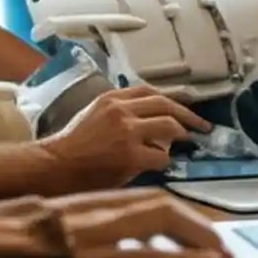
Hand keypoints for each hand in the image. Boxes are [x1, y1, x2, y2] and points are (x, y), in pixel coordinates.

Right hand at [40, 86, 212, 191]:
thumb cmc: (72, 145)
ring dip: (180, 136)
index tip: (186, 108)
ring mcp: (127, 132)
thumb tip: (149, 120)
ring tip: (185, 144)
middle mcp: (121, 110)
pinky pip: (162, 156)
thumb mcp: (93, 115)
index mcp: (112, 98)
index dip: (173, 100)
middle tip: (202, 126)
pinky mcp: (131, 155)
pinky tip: (159, 164)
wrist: (55, 165)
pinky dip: (165, 161)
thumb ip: (119, 112)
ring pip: (169, 127)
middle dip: (189, 116)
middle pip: (166, 105)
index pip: (151, 92)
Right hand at [57, 188, 233, 257]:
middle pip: (163, 205)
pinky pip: (148, 257)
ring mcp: (97, 233)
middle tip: (221, 246)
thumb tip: (120, 245)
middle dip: (198, 226)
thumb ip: (93, 228)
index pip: (149, 199)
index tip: (201, 229)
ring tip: (219, 257)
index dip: (181, 213)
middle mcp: (100, 210)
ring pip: (162, 221)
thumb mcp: (61, 224)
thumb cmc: (14, 236)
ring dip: (198, 238)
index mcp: (94, 202)